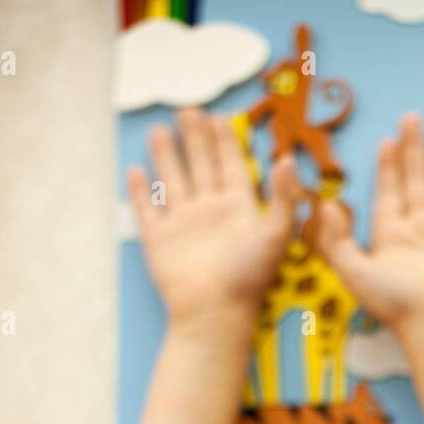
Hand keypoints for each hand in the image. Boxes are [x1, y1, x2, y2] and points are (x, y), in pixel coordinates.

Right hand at [127, 106, 303, 327]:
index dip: (225, 142)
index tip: (219, 117)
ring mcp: (183, 226)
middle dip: (195, 139)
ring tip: (160, 130)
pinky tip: (135, 172)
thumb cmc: (247, 277)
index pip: (232, 166)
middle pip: (201, 166)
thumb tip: (288, 159)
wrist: (213, 313)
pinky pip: (147, 211)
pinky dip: (141, 192)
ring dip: (167, 156)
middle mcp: (210, 213)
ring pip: (173, 181)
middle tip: (188, 109)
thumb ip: (283, 197)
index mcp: (238, 209)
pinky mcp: (159, 240)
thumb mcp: (275, 234)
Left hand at [313, 112, 423, 343]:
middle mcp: (421, 231)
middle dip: (414, 151)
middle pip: (417, 181)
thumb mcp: (354, 273)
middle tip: (410, 118)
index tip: (385, 142)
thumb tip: (325, 206)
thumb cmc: (397, 304)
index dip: (387, 169)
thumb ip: (336, 241)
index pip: (389, 195)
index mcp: (392, 238)